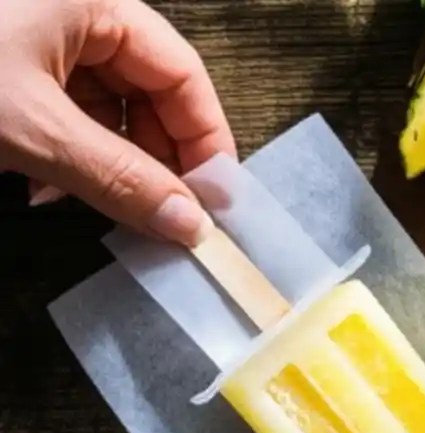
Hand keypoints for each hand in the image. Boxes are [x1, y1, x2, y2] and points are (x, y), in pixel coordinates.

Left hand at [0, 0, 234, 244]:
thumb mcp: (34, 129)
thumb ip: (117, 177)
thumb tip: (191, 226)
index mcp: (97, 3)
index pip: (183, 75)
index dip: (205, 141)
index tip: (213, 204)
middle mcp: (76, 14)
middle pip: (147, 93)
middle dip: (154, 161)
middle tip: (163, 220)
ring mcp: (37, 38)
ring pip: (102, 109)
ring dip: (106, 166)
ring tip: (100, 209)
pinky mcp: (8, 68)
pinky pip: (59, 112)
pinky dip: (63, 154)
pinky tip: (44, 188)